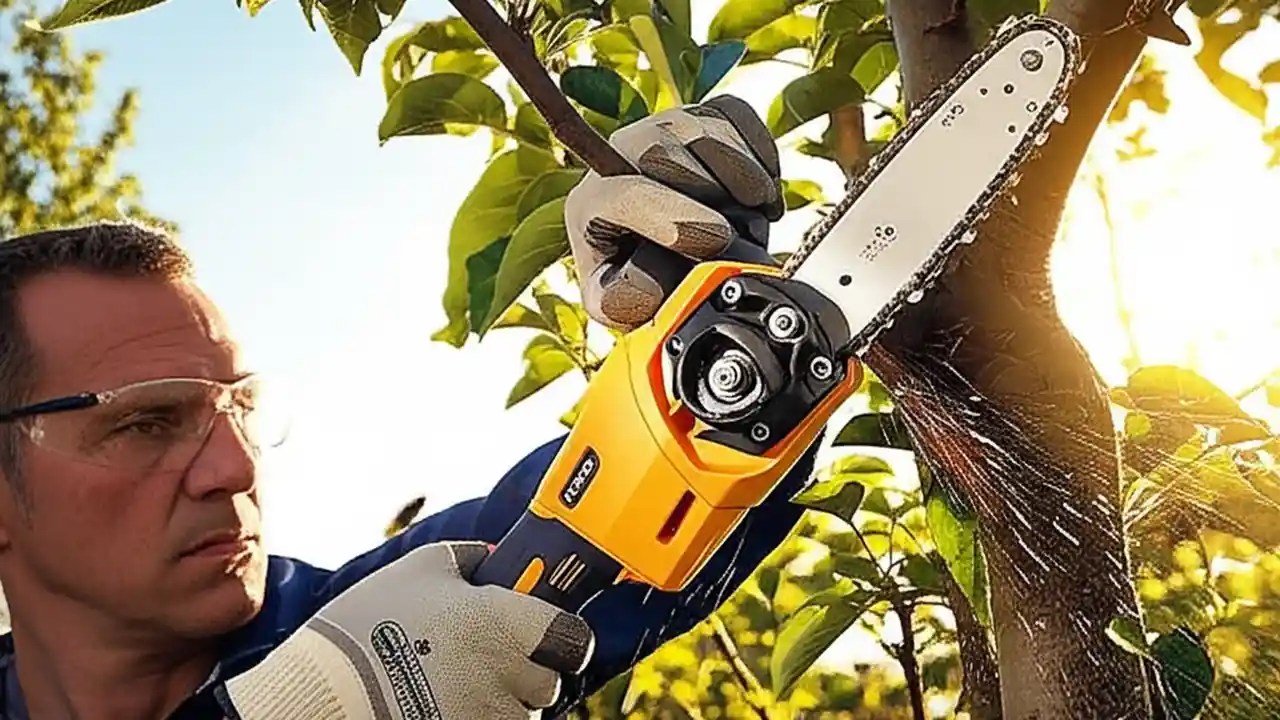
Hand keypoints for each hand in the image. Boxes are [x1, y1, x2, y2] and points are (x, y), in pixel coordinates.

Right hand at [219, 541, 593, 719]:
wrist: (323, 692)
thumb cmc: (371, 624)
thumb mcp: (420, 569)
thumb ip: (470, 558)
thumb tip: (495, 557)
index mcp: (507, 625)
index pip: (575, 637)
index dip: (561, 634)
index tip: (542, 631)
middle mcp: (510, 676)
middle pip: (548, 681)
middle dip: (524, 670)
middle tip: (484, 658)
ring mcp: (492, 716)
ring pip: (522, 713)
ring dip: (501, 700)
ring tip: (453, 682)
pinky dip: (478, 717)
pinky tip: (444, 701)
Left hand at [564, 95, 784, 331]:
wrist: (674, 257)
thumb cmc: (643, 280)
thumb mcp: (622, 306)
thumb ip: (629, 298)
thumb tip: (657, 275)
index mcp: (592, 203)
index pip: (624, 194)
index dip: (674, 215)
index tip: (720, 240)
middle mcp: (620, 152)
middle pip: (660, 150)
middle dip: (710, 195)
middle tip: (741, 237)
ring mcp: (664, 126)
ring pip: (704, 129)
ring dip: (742, 179)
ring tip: (752, 223)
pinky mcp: (705, 113)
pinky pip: (736, 113)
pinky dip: (761, 153)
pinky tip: (763, 197)